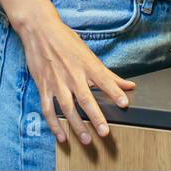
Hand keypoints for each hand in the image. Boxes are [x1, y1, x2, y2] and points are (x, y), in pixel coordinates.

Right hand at [14, 10, 136, 145]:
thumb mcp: (89, 54)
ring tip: (87, 139)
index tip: (124, 103)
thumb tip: (129, 85)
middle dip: (96, 116)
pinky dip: (54, 125)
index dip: (114, 92)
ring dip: (77, 126)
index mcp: (86, 65)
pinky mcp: (44, 87)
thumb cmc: (66, 41)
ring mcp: (57, 82)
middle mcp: (72, 75)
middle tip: (104, 132)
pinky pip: (48, 110)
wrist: (40, 30)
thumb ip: (109, 74)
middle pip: (86, 99)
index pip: (104, 80)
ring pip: (67, 108)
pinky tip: (61, 136)